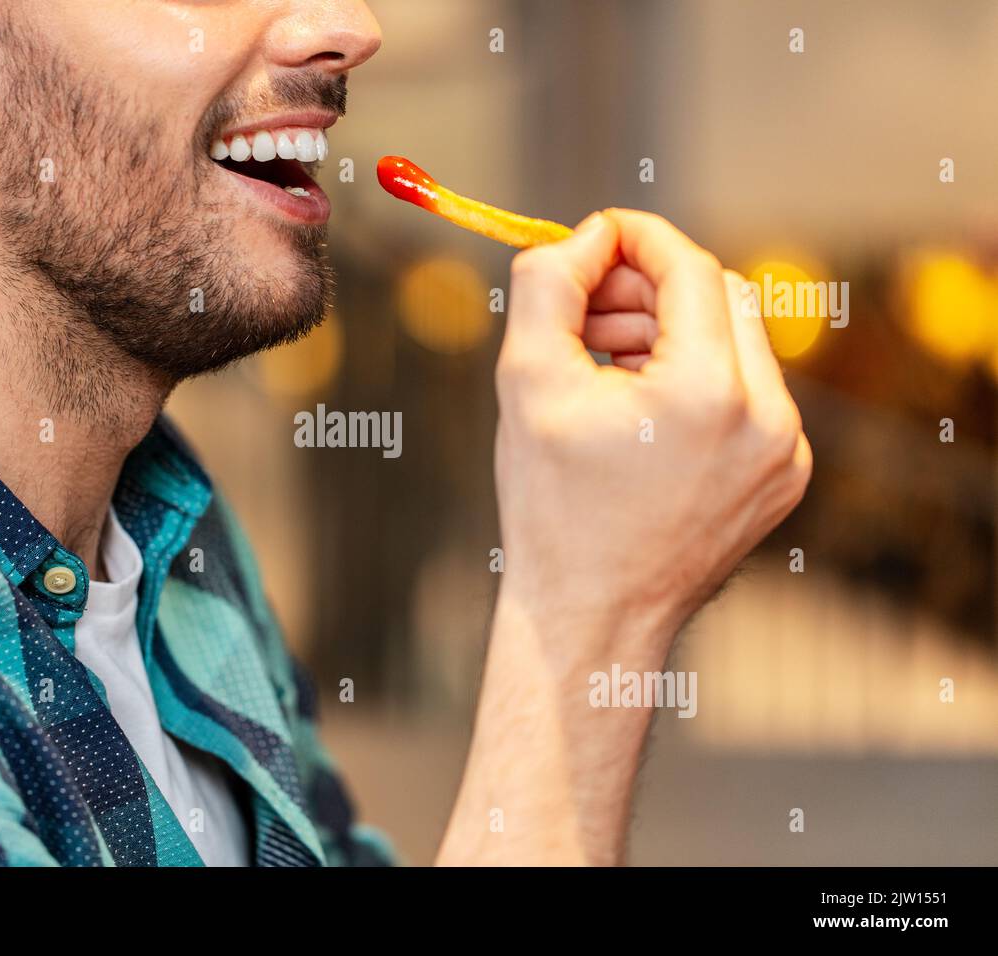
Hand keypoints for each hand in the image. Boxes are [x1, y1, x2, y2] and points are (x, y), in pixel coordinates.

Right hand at [437, 209, 810, 865]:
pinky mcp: (784, 477)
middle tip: (588, 308)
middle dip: (651, 286)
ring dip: (672, 331)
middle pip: (721, 296)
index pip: (688, 268)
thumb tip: (579, 236)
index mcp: (710, 394)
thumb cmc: (551, 508)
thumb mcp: (526, 384)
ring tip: (604, 362)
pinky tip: (639, 410)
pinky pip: (748, 393)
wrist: (592, 617)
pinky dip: (697, 379)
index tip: (592, 236)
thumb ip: (547, 285)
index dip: (635, 238)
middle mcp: (768, 419)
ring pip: (737, 342)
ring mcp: (786, 453)